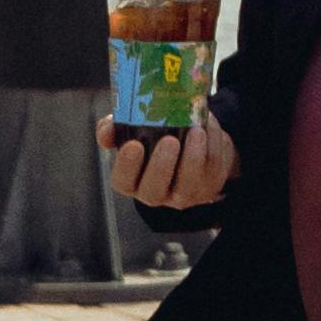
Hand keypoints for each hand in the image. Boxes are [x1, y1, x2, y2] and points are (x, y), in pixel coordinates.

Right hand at [102, 113, 236, 207]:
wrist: (193, 145)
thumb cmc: (155, 139)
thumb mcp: (132, 132)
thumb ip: (115, 128)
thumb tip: (108, 127)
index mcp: (132, 181)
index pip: (123, 181)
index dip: (126, 166)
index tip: (133, 145)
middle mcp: (156, 193)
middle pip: (154, 190)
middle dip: (161, 166)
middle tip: (169, 140)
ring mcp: (184, 193)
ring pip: (188, 182)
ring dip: (193, 155)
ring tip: (195, 131)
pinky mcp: (209, 185)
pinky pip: (212, 167)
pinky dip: (212, 144)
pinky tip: (208, 127)